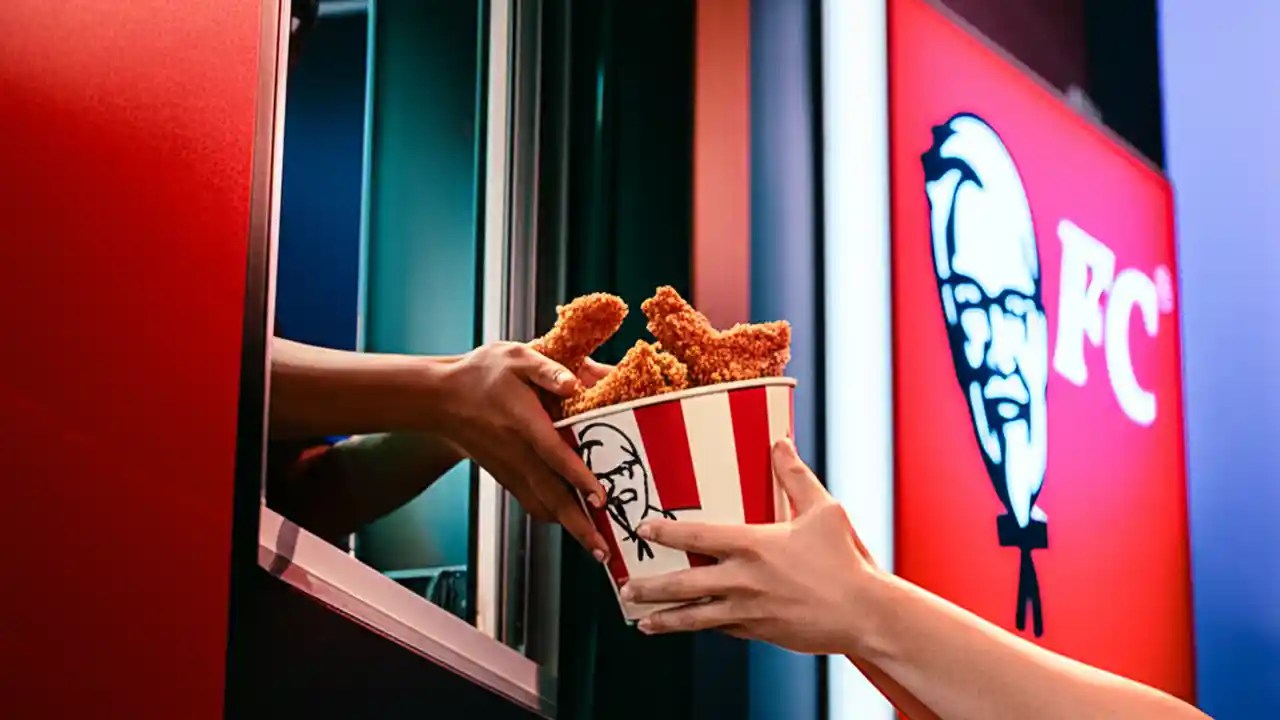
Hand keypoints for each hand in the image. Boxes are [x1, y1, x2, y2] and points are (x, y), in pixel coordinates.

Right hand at [436, 342, 608, 559]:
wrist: (442, 399)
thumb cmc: (483, 374)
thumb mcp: (516, 357)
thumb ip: (547, 370)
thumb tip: (573, 384)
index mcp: (524, 422)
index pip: (555, 455)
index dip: (578, 478)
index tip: (599, 499)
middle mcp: (518, 453)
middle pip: (552, 496)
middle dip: (579, 526)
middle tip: (603, 551)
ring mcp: (511, 469)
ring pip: (543, 505)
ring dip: (570, 528)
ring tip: (596, 547)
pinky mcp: (506, 476)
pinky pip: (532, 502)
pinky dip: (553, 515)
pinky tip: (572, 523)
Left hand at [620, 440, 880, 654]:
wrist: (862, 613)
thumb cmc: (845, 559)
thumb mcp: (823, 510)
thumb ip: (795, 477)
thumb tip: (780, 441)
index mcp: (753, 545)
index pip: (697, 535)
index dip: (666, 531)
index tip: (643, 529)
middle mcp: (743, 579)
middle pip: (684, 584)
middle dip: (651, 587)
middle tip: (626, 586)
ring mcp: (748, 610)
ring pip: (695, 617)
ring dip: (665, 619)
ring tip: (640, 622)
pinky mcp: (759, 632)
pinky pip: (722, 629)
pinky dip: (702, 627)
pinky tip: (687, 627)